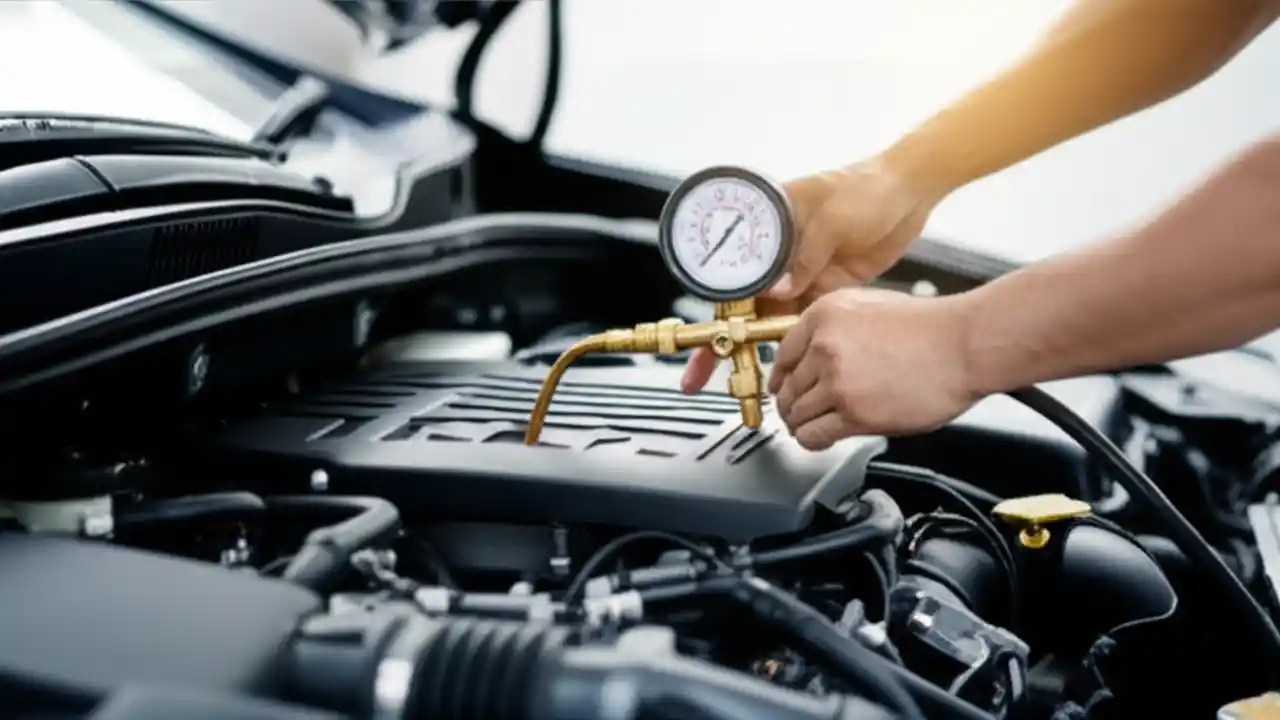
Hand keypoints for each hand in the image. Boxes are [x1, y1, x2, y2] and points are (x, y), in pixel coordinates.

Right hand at [681, 156, 944, 393]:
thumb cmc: (868, 189)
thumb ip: (805, 257)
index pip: (733, 267)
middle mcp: (780, 250)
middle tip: (705, 368)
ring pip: (770, 313)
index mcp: (771, 223)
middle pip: (744, 298)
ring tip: (743, 373)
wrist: (909, 194)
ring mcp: (802, 270)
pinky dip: (793, 338)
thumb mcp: (832, 219)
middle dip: (724, 334)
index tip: (706, 331)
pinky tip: (784, 359)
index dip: (717, 301)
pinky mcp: (826, 284)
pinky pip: (802, 317)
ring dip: (757, 341)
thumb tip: (779, 291)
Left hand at [768, 287, 977, 449]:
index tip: (780, 387)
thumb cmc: (930, 327)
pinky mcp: (853, 413)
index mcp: (824, 315)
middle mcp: (823, 346)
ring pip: (796, 413)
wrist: (961, 345)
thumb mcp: (869, 305)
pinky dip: (810, 440)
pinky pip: (814, 434)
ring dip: (798, 424)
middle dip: (788, 404)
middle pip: (787, 387)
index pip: (783, 354)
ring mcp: (836, 381)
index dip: (779, 377)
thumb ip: (835, 326)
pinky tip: (819, 439)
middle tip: (793, 413)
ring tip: (806, 428)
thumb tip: (814, 350)